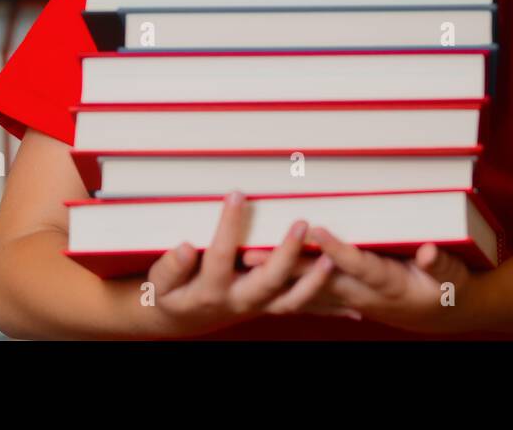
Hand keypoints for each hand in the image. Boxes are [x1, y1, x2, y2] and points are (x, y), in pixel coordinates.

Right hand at [141, 192, 357, 336]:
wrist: (183, 319)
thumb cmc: (170, 293)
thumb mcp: (160, 284)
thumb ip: (171, 267)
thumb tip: (184, 247)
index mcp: (209, 291)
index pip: (219, 257)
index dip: (227, 227)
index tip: (236, 193)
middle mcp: (238, 302)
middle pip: (267, 282)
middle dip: (286, 254)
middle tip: (301, 222)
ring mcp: (259, 306)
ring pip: (291, 300)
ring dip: (314, 281)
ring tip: (331, 256)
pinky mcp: (271, 305)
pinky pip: (301, 306)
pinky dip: (327, 306)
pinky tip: (352, 303)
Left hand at [242, 227, 478, 332]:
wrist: (439, 312)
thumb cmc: (446, 287)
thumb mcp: (452, 276)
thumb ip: (439, 263)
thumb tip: (428, 251)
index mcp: (388, 284)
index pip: (357, 265)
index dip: (337, 248)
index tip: (315, 228)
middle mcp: (362, 294)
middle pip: (319, 277)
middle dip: (287, 263)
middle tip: (255, 250)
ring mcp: (349, 298)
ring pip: (307, 285)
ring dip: (278, 273)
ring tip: (247, 258)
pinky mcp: (343, 298)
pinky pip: (309, 292)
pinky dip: (286, 283)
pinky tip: (264, 274)